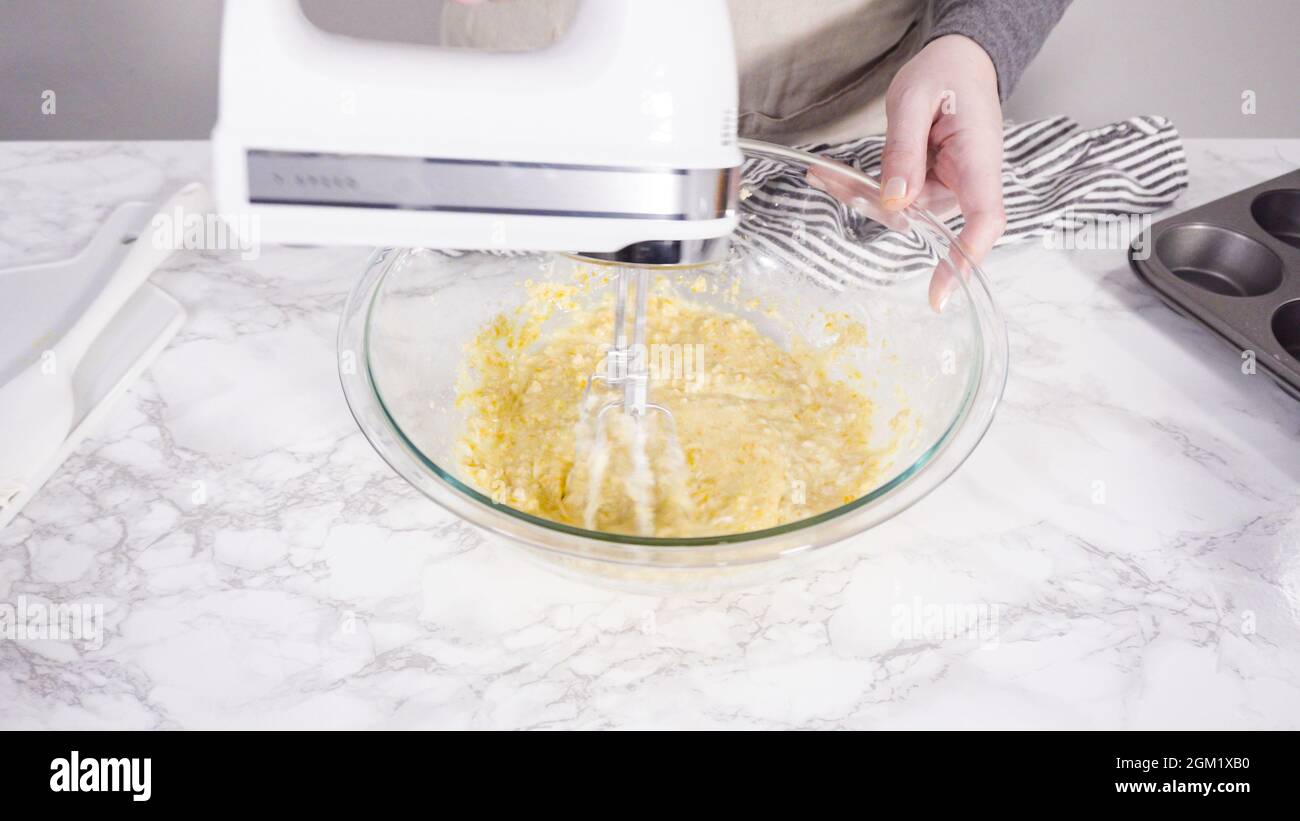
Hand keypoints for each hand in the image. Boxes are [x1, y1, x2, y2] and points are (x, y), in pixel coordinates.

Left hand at [810, 34, 1006, 310]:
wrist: (961, 63)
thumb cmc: (946, 74)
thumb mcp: (914, 100)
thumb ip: (903, 149)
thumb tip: (895, 201)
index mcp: (978, 160)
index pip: (984, 221)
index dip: (964, 259)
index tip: (939, 294)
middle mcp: (968, 182)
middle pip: (925, 219)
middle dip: (875, 206)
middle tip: (831, 178)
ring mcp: (949, 188)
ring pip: (902, 211)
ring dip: (862, 195)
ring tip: (826, 171)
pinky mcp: (931, 187)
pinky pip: (897, 199)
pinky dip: (865, 188)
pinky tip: (834, 174)